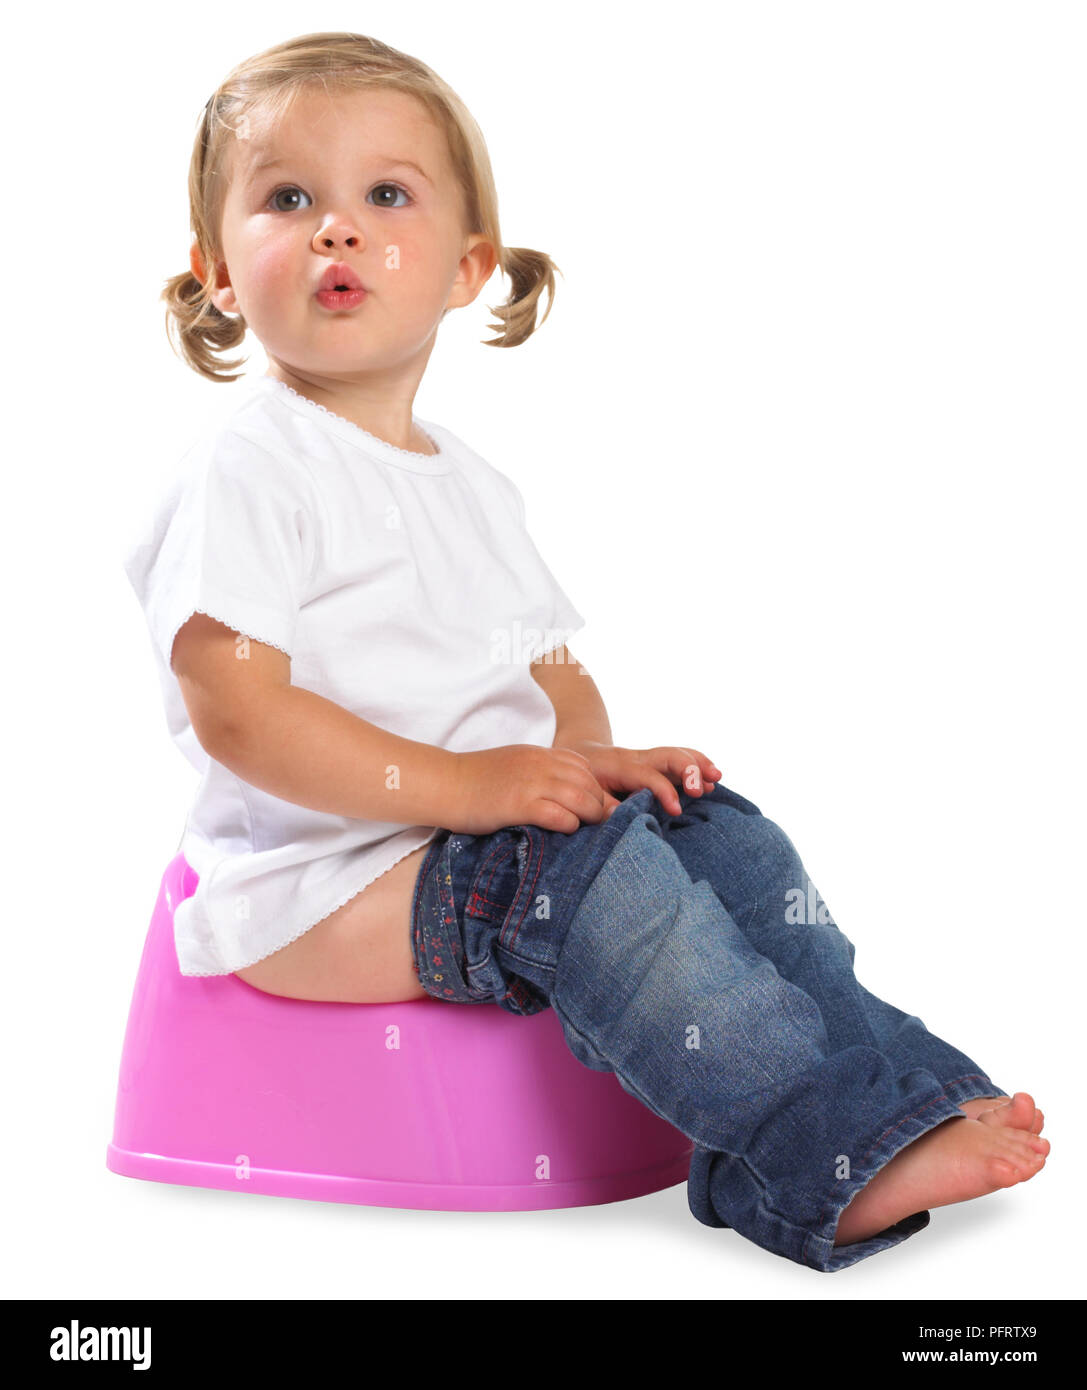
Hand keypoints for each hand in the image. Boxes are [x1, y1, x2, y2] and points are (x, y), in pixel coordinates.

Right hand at [449, 744, 621, 835]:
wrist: (445, 783)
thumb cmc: (475, 780)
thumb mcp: (514, 765)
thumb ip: (539, 773)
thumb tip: (562, 793)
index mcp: (540, 754)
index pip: (584, 766)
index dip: (593, 787)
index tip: (592, 806)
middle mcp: (541, 765)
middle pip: (589, 783)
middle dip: (598, 804)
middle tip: (596, 823)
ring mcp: (531, 783)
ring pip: (581, 798)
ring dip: (589, 816)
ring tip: (585, 828)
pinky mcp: (519, 804)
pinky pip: (559, 815)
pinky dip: (569, 825)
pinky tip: (564, 831)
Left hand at [552, 739, 722, 816]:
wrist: (577, 754)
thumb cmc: (581, 779)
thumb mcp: (583, 792)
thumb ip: (602, 805)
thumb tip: (618, 816)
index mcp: (619, 766)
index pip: (648, 775)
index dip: (664, 791)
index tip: (677, 810)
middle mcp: (636, 758)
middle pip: (667, 756)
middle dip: (687, 769)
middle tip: (702, 787)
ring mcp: (647, 758)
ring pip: (676, 753)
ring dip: (698, 764)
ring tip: (715, 778)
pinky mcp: (655, 763)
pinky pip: (679, 758)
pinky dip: (696, 765)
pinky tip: (710, 778)